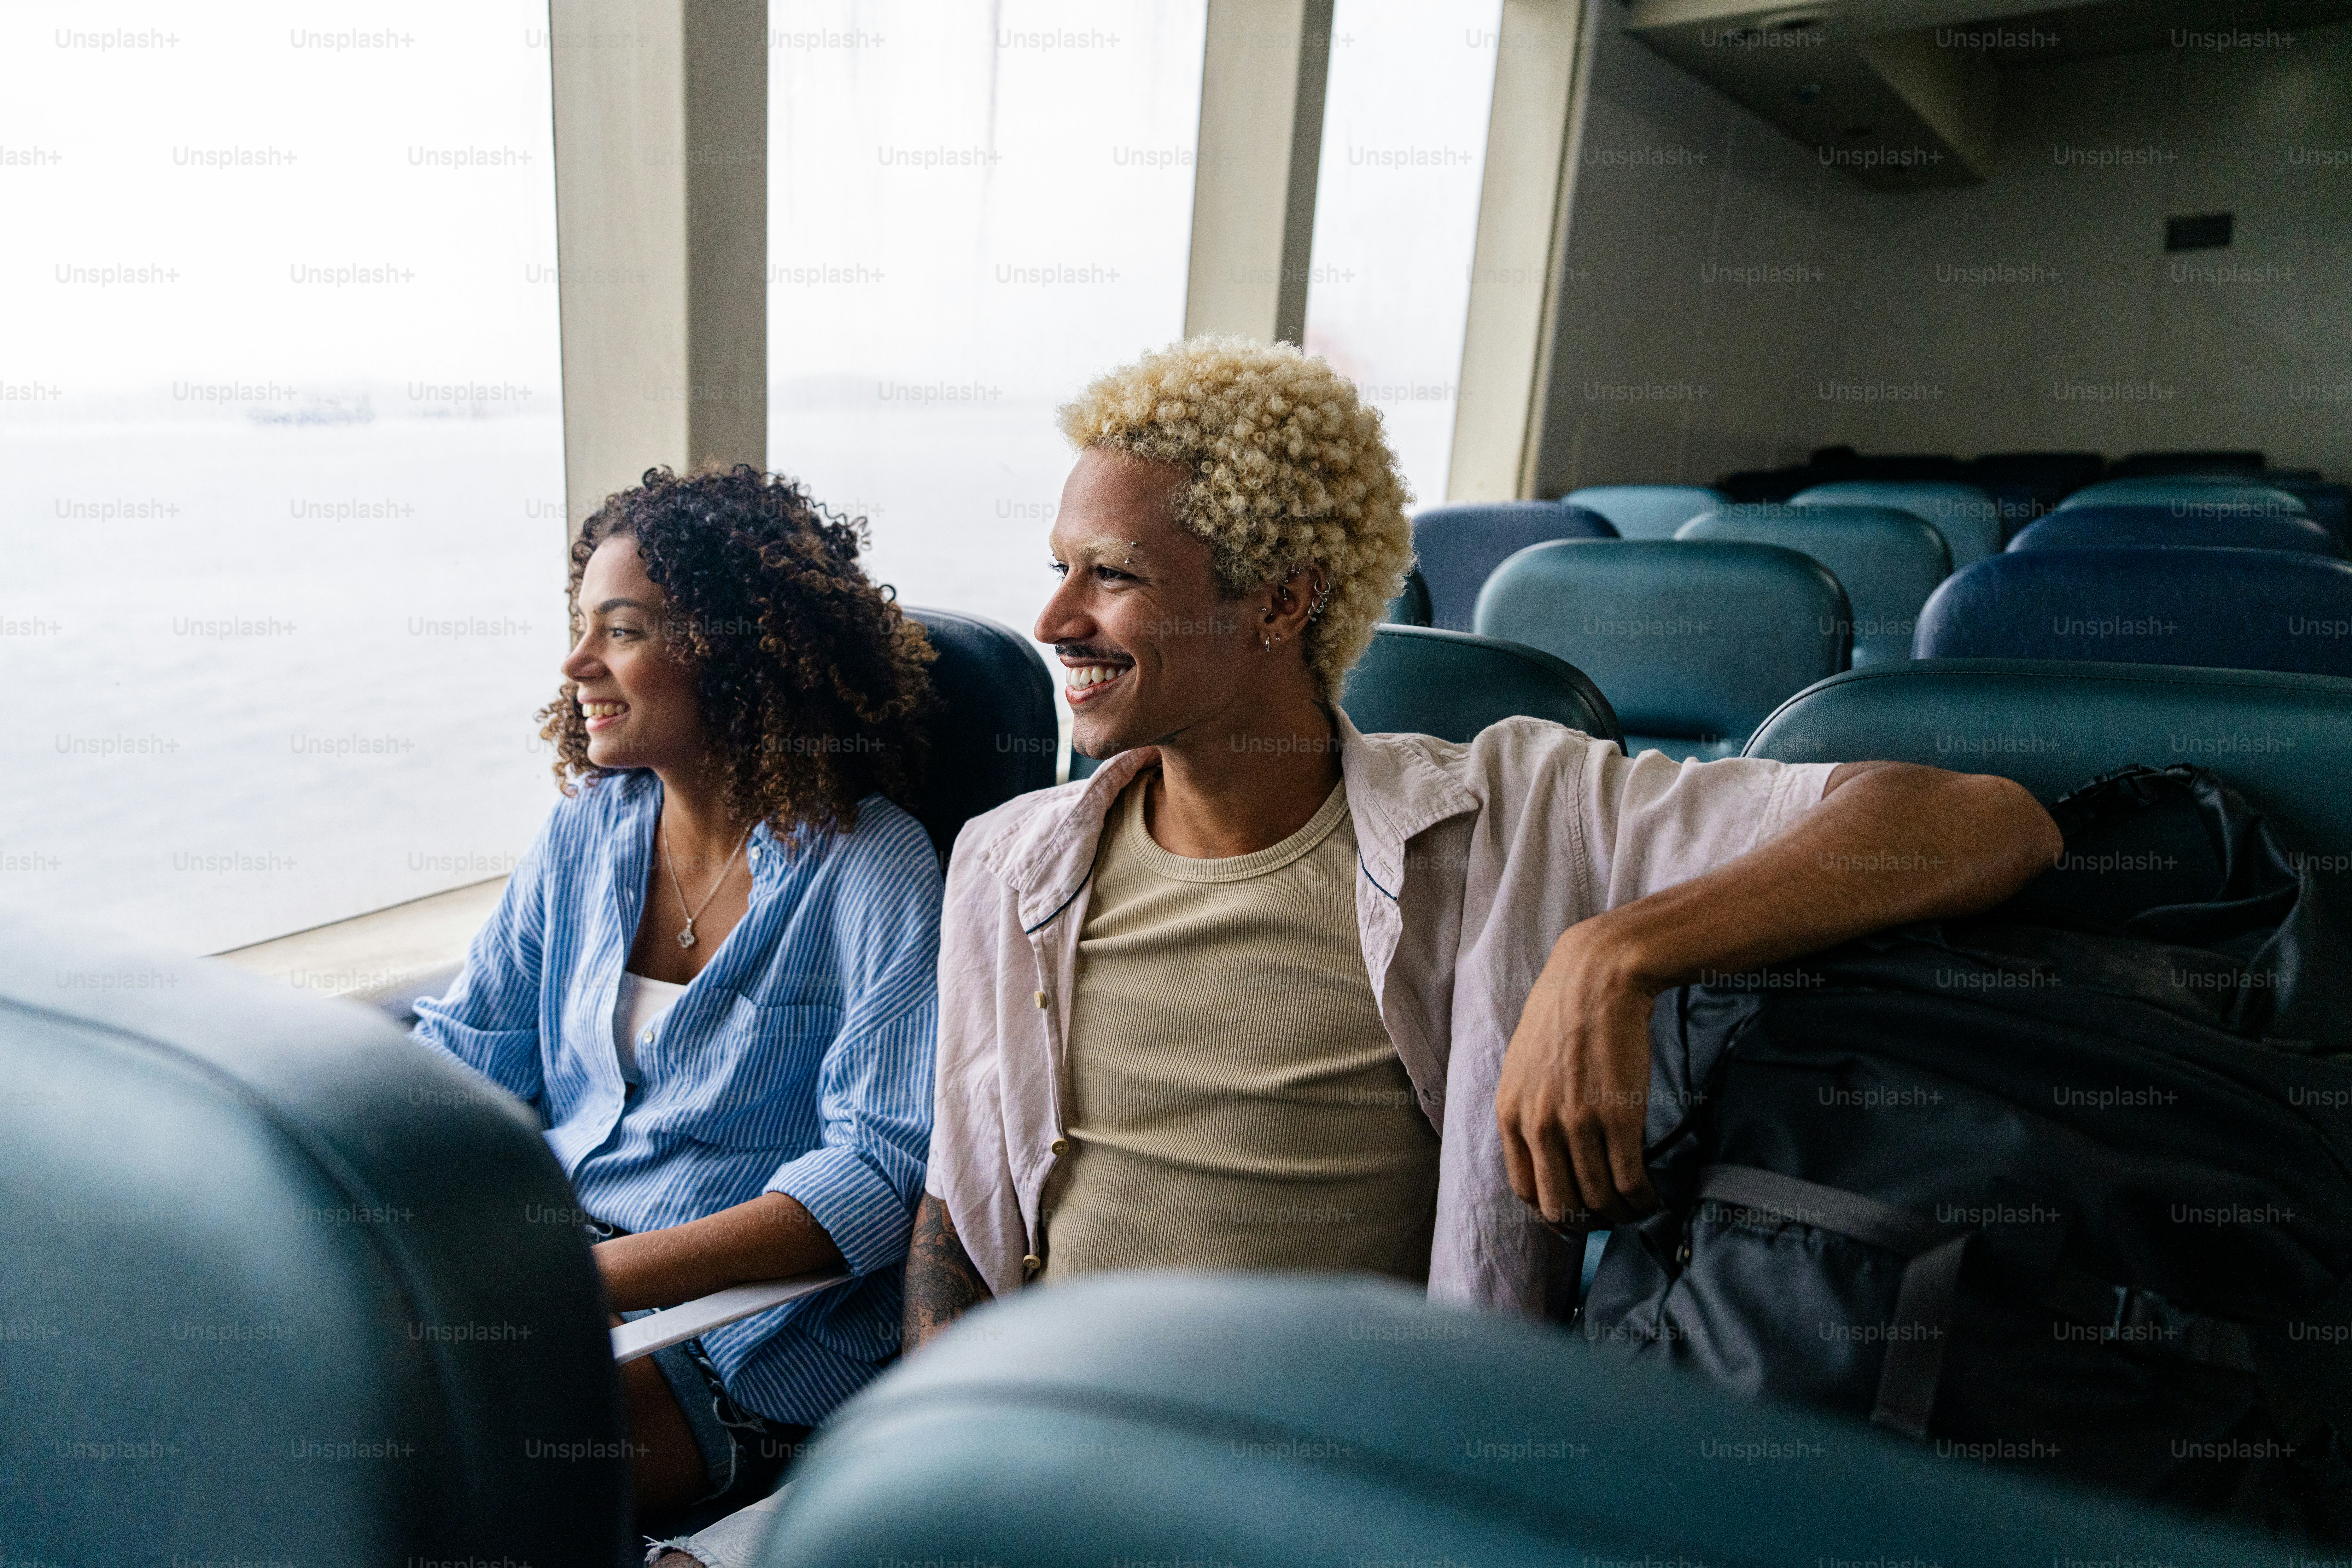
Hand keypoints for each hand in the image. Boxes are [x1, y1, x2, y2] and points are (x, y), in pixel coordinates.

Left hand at [1496, 919, 1661, 1227]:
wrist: (1596, 978)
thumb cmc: (1561, 1015)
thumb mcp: (1521, 1065)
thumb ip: (1524, 1109)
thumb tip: (1535, 1150)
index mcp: (1510, 1114)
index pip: (1524, 1191)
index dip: (1552, 1212)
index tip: (1574, 1214)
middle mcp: (1539, 1125)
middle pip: (1561, 1205)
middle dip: (1586, 1224)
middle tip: (1607, 1221)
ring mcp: (1579, 1124)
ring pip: (1599, 1199)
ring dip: (1621, 1215)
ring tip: (1636, 1208)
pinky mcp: (1620, 1118)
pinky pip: (1630, 1182)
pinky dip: (1644, 1200)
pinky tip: (1653, 1196)